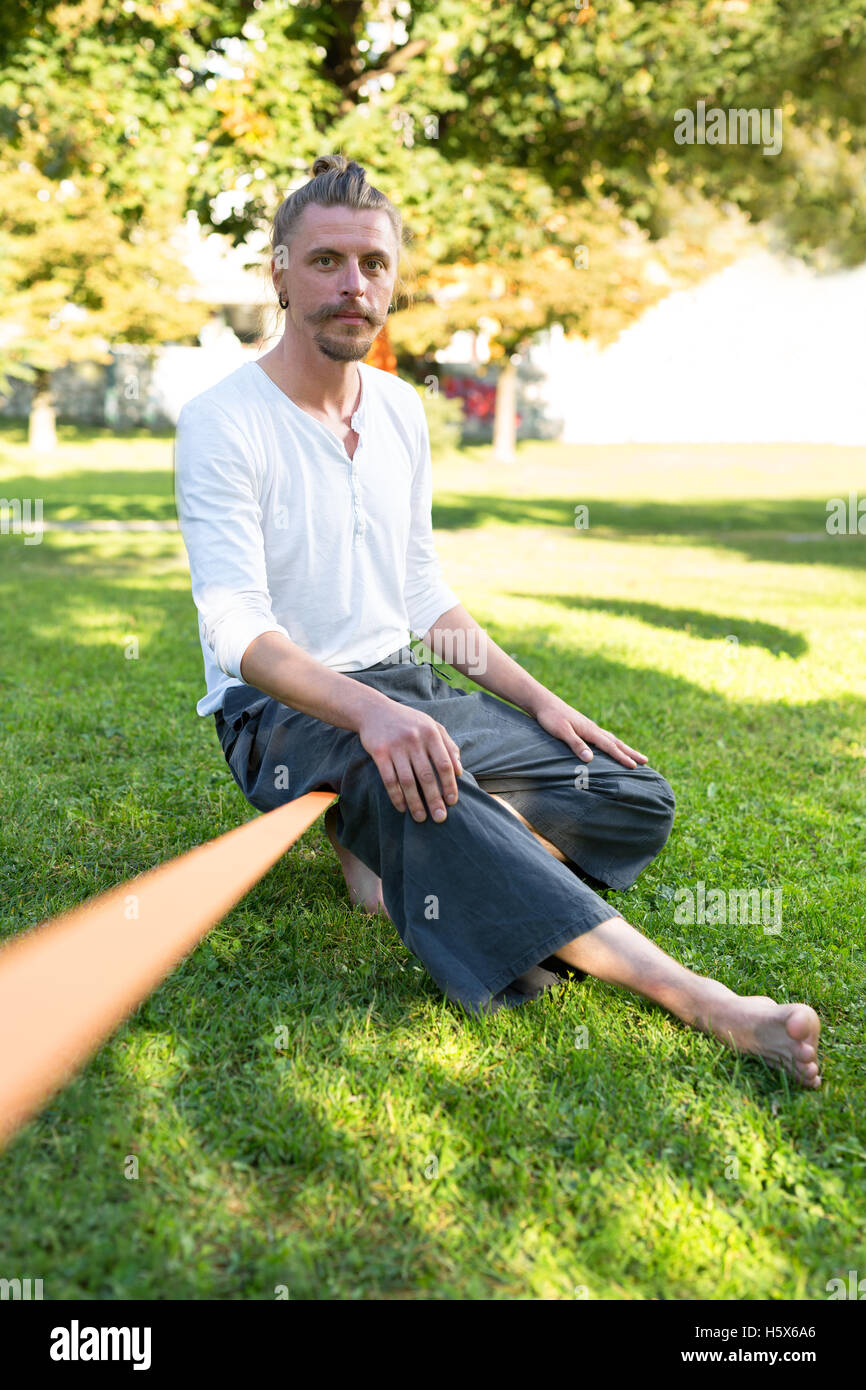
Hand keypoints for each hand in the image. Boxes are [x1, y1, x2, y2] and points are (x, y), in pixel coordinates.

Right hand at [358, 700, 462, 822]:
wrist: (374, 710)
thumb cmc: (408, 721)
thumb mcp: (431, 726)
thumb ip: (448, 745)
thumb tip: (460, 771)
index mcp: (431, 733)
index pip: (444, 763)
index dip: (449, 785)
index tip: (452, 802)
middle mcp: (414, 739)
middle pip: (427, 776)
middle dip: (435, 799)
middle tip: (440, 817)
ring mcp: (396, 746)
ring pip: (407, 781)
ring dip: (415, 802)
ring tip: (421, 818)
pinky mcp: (379, 752)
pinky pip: (389, 779)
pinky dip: (396, 796)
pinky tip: (402, 807)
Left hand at [531, 694, 647, 768]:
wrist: (543, 703)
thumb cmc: (551, 718)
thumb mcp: (562, 732)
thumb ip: (576, 744)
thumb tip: (590, 759)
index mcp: (590, 730)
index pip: (610, 747)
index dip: (622, 757)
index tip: (634, 766)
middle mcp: (593, 728)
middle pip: (616, 742)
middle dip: (630, 752)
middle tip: (646, 761)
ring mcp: (589, 727)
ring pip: (611, 739)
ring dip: (623, 748)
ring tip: (633, 755)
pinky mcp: (583, 727)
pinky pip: (603, 737)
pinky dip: (611, 743)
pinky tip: (610, 746)